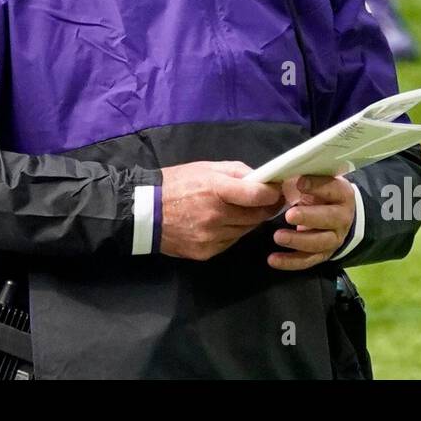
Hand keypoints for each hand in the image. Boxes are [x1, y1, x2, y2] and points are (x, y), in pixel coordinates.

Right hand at [159, 161, 283, 260]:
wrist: (144, 212)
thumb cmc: (176, 183)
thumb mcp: (206, 168)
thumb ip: (237, 172)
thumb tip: (263, 180)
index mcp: (216, 189)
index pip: (257, 196)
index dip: (272, 193)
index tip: (275, 191)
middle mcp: (215, 216)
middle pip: (257, 216)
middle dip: (265, 207)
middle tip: (266, 200)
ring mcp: (211, 237)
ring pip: (246, 230)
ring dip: (249, 220)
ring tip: (238, 210)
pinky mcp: (206, 252)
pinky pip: (231, 241)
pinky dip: (232, 232)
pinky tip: (222, 223)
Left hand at [268, 174, 354, 270]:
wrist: (339, 216)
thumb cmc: (322, 194)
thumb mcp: (318, 181)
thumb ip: (304, 178)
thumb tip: (281, 176)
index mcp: (342, 195)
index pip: (332, 189)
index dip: (317, 186)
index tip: (299, 183)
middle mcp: (342, 218)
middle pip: (329, 219)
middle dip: (308, 217)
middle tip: (289, 215)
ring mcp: (334, 239)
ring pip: (319, 243)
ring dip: (298, 241)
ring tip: (278, 237)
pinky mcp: (323, 255)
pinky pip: (307, 261)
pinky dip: (290, 262)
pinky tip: (273, 260)